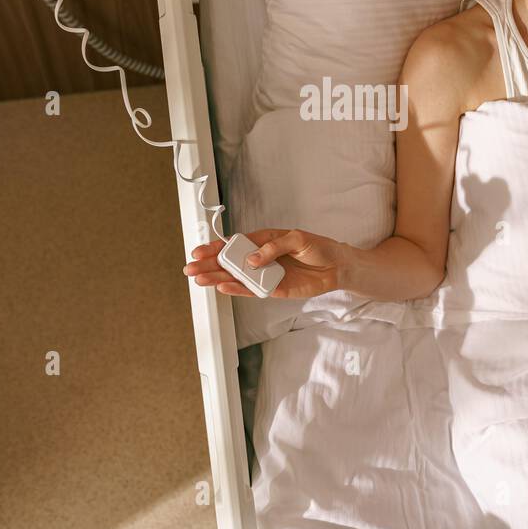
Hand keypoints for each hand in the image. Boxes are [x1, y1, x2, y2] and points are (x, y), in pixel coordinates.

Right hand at [182, 228, 344, 299]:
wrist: (337, 266)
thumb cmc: (318, 247)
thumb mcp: (297, 238)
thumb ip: (273, 247)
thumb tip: (252, 260)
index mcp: (263, 241)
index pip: (234, 244)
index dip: (216, 247)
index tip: (199, 251)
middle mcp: (261, 259)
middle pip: (230, 262)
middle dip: (209, 265)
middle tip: (190, 269)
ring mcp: (265, 275)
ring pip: (236, 277)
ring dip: (217, 278)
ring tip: (200, 280)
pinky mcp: (273, 290)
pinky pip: (252, 290)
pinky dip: (238, 289)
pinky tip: (223, 287)